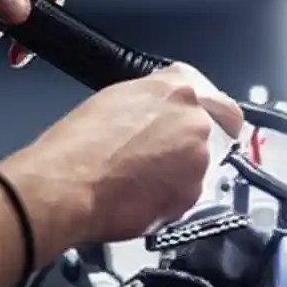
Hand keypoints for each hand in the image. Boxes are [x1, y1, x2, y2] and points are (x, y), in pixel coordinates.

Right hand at [0, 64, 243, 260]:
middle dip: (193, 147)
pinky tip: (139, 194)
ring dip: (180, 173)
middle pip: (214, 136)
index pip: (220, 102)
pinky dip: (170, 197)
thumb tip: (163, 109)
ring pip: (201, 167)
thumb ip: (155, 100)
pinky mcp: (192, 195)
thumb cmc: (78, 145)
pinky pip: (188, 195)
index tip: (211, 128)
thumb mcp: (116, 98)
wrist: (65, 185)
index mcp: (178, 89)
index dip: (214, 117)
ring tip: (140, 178)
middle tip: (160, 158)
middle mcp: (195, 121)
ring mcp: (198, 159)